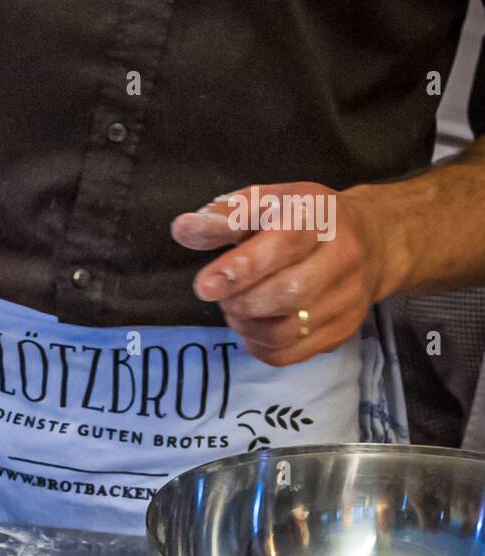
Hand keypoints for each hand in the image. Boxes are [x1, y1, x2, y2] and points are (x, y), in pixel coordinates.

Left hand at [170, 182, 398, 366]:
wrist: (373, 240)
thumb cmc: (305, 218)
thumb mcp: (267, 201)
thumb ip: (224, 216)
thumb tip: (182, 229)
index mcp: (321, 218)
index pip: (284, 245)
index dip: (241, 268)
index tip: (206, 285)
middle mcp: (344, 258)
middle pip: (288, 294)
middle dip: (240, 300)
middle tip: (221, 294)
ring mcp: (348, 299)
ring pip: (287, 331)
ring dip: (246, 325)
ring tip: (236, 308)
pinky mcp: (343, 331)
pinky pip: (290, 354)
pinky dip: (258, 346)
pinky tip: (252, 326)